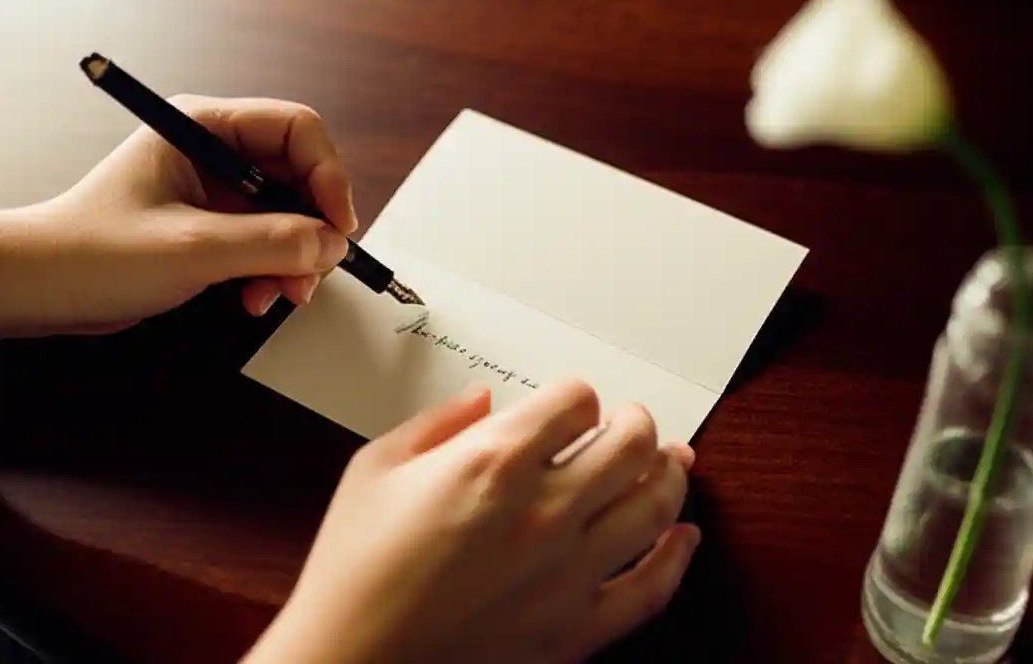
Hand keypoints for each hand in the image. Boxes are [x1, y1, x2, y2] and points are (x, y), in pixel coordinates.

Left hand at [0, 95, 356, 341]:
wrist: (40, 289)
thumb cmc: (95, 254)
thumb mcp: (193, 249)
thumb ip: (272, 243)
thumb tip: (332, 244)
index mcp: (203, 126)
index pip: (296, 130)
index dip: (328, 175)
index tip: (337, 227)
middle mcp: (214, 150)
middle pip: (300, 175)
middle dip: (312, 227)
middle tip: (313, 272)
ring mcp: (214, 190)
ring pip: (289, 214)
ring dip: (295, 257)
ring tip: (279, 296)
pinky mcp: (212, 226)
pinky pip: (266, 241)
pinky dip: (272, 270)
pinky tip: (254, 297)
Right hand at [244, 380, 698, 663]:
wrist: (349, 662)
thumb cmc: (352, 571)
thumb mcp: (374, 469)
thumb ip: (437, 423)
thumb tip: (483, 400)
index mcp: (492, 461)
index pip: (575, 400)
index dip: (578, 395)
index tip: (573, 404)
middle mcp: (542, 512)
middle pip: (631, 443)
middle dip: (637, 422)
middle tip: (633, 422)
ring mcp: (567, 573)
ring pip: (655, 505)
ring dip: (670, 474)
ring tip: (670, 463)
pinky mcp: (575, 628)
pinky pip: (651, 587)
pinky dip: (677, 556)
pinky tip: (683, 536)